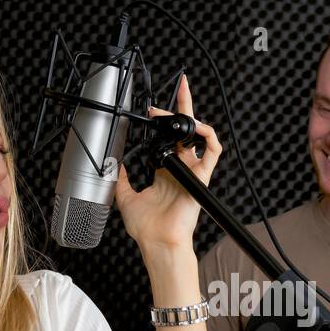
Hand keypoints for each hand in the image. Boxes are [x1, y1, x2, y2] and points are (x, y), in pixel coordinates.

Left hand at [113, 75, 222, 251]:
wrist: (158, 241)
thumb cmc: (147, 228)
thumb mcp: (126, 197)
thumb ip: (122, 179)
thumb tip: (116, 164)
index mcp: (166, 173)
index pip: (169, 139)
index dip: (166, 122)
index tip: (157, 108)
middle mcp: (181, 170)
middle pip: (187, 131)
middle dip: (184, 108)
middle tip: (177, 89)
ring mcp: (193, 172)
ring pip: (202, 136)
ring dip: (192, 118)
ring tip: (177, 110)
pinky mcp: (202, 177)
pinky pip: (213, 150)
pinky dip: (208, 135)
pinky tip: (196, 126)